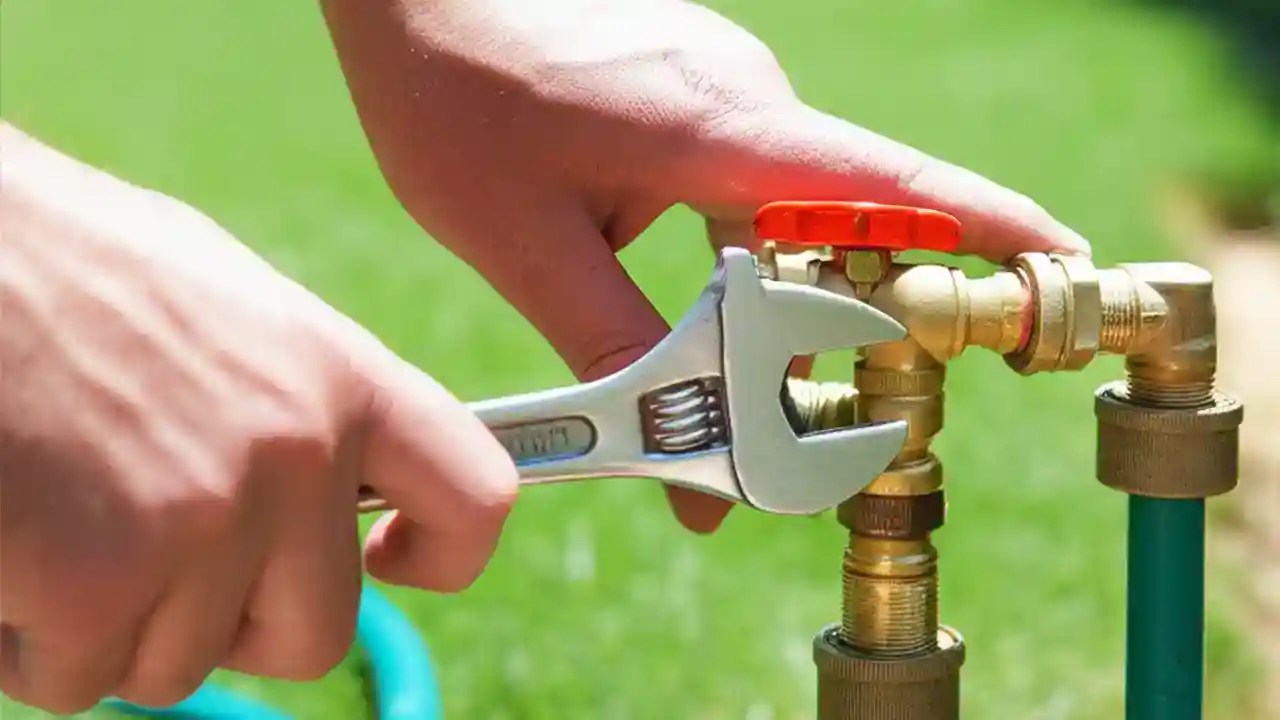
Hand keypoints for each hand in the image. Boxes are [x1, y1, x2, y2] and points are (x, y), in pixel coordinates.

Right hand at [0, 124, 515, 713]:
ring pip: (179, 664)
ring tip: (57, 515)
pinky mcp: (99, 582)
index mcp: (338, 377)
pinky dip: (30, 641)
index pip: (476, 499)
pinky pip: (78, 677)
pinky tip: (11, 543)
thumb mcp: (223, 304)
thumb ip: (296, 403)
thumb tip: (336, 482)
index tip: (389, 559)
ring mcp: (205, 522)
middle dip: (236, 623)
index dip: (442, 554)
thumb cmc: (59, 265)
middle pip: (317, 632)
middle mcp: (296, 454)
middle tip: (156, 557)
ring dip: (113, 626)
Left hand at [322, 0, 1089, 532]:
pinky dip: (753, 253)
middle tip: (860, 404)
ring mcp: (726, 84)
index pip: (898, 185)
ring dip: (796, 294)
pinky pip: (756, 181)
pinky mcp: (696, 87)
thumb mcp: (527, 243)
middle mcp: (750, 97)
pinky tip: (713, 298)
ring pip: (799, 209)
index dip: (994, 233)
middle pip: (857, 220)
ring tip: (768, 374)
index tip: (1068, 271)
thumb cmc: (456, 90)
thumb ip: (617, 349)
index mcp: (727, 129)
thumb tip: (692, 466)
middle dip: (873, 317)